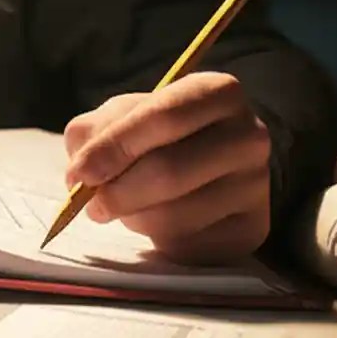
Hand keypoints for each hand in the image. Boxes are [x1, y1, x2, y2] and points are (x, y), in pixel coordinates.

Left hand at [63, 72, 271, 264]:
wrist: (214, 166)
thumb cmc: (159, 133)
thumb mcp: (125, 114)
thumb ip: (96, 132)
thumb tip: (82, 175)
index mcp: (219, 92)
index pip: (164, 116)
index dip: (114, 146)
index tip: (80, 173)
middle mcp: (249, 136)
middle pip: (168, 171)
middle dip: (115, 193)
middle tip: (89, 203)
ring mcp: (256, 186)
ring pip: (173, 216)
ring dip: (131, 217)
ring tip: (126, 206)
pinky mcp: (250, 230)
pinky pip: (184, 245)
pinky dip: (154, 237)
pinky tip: (155, 220)